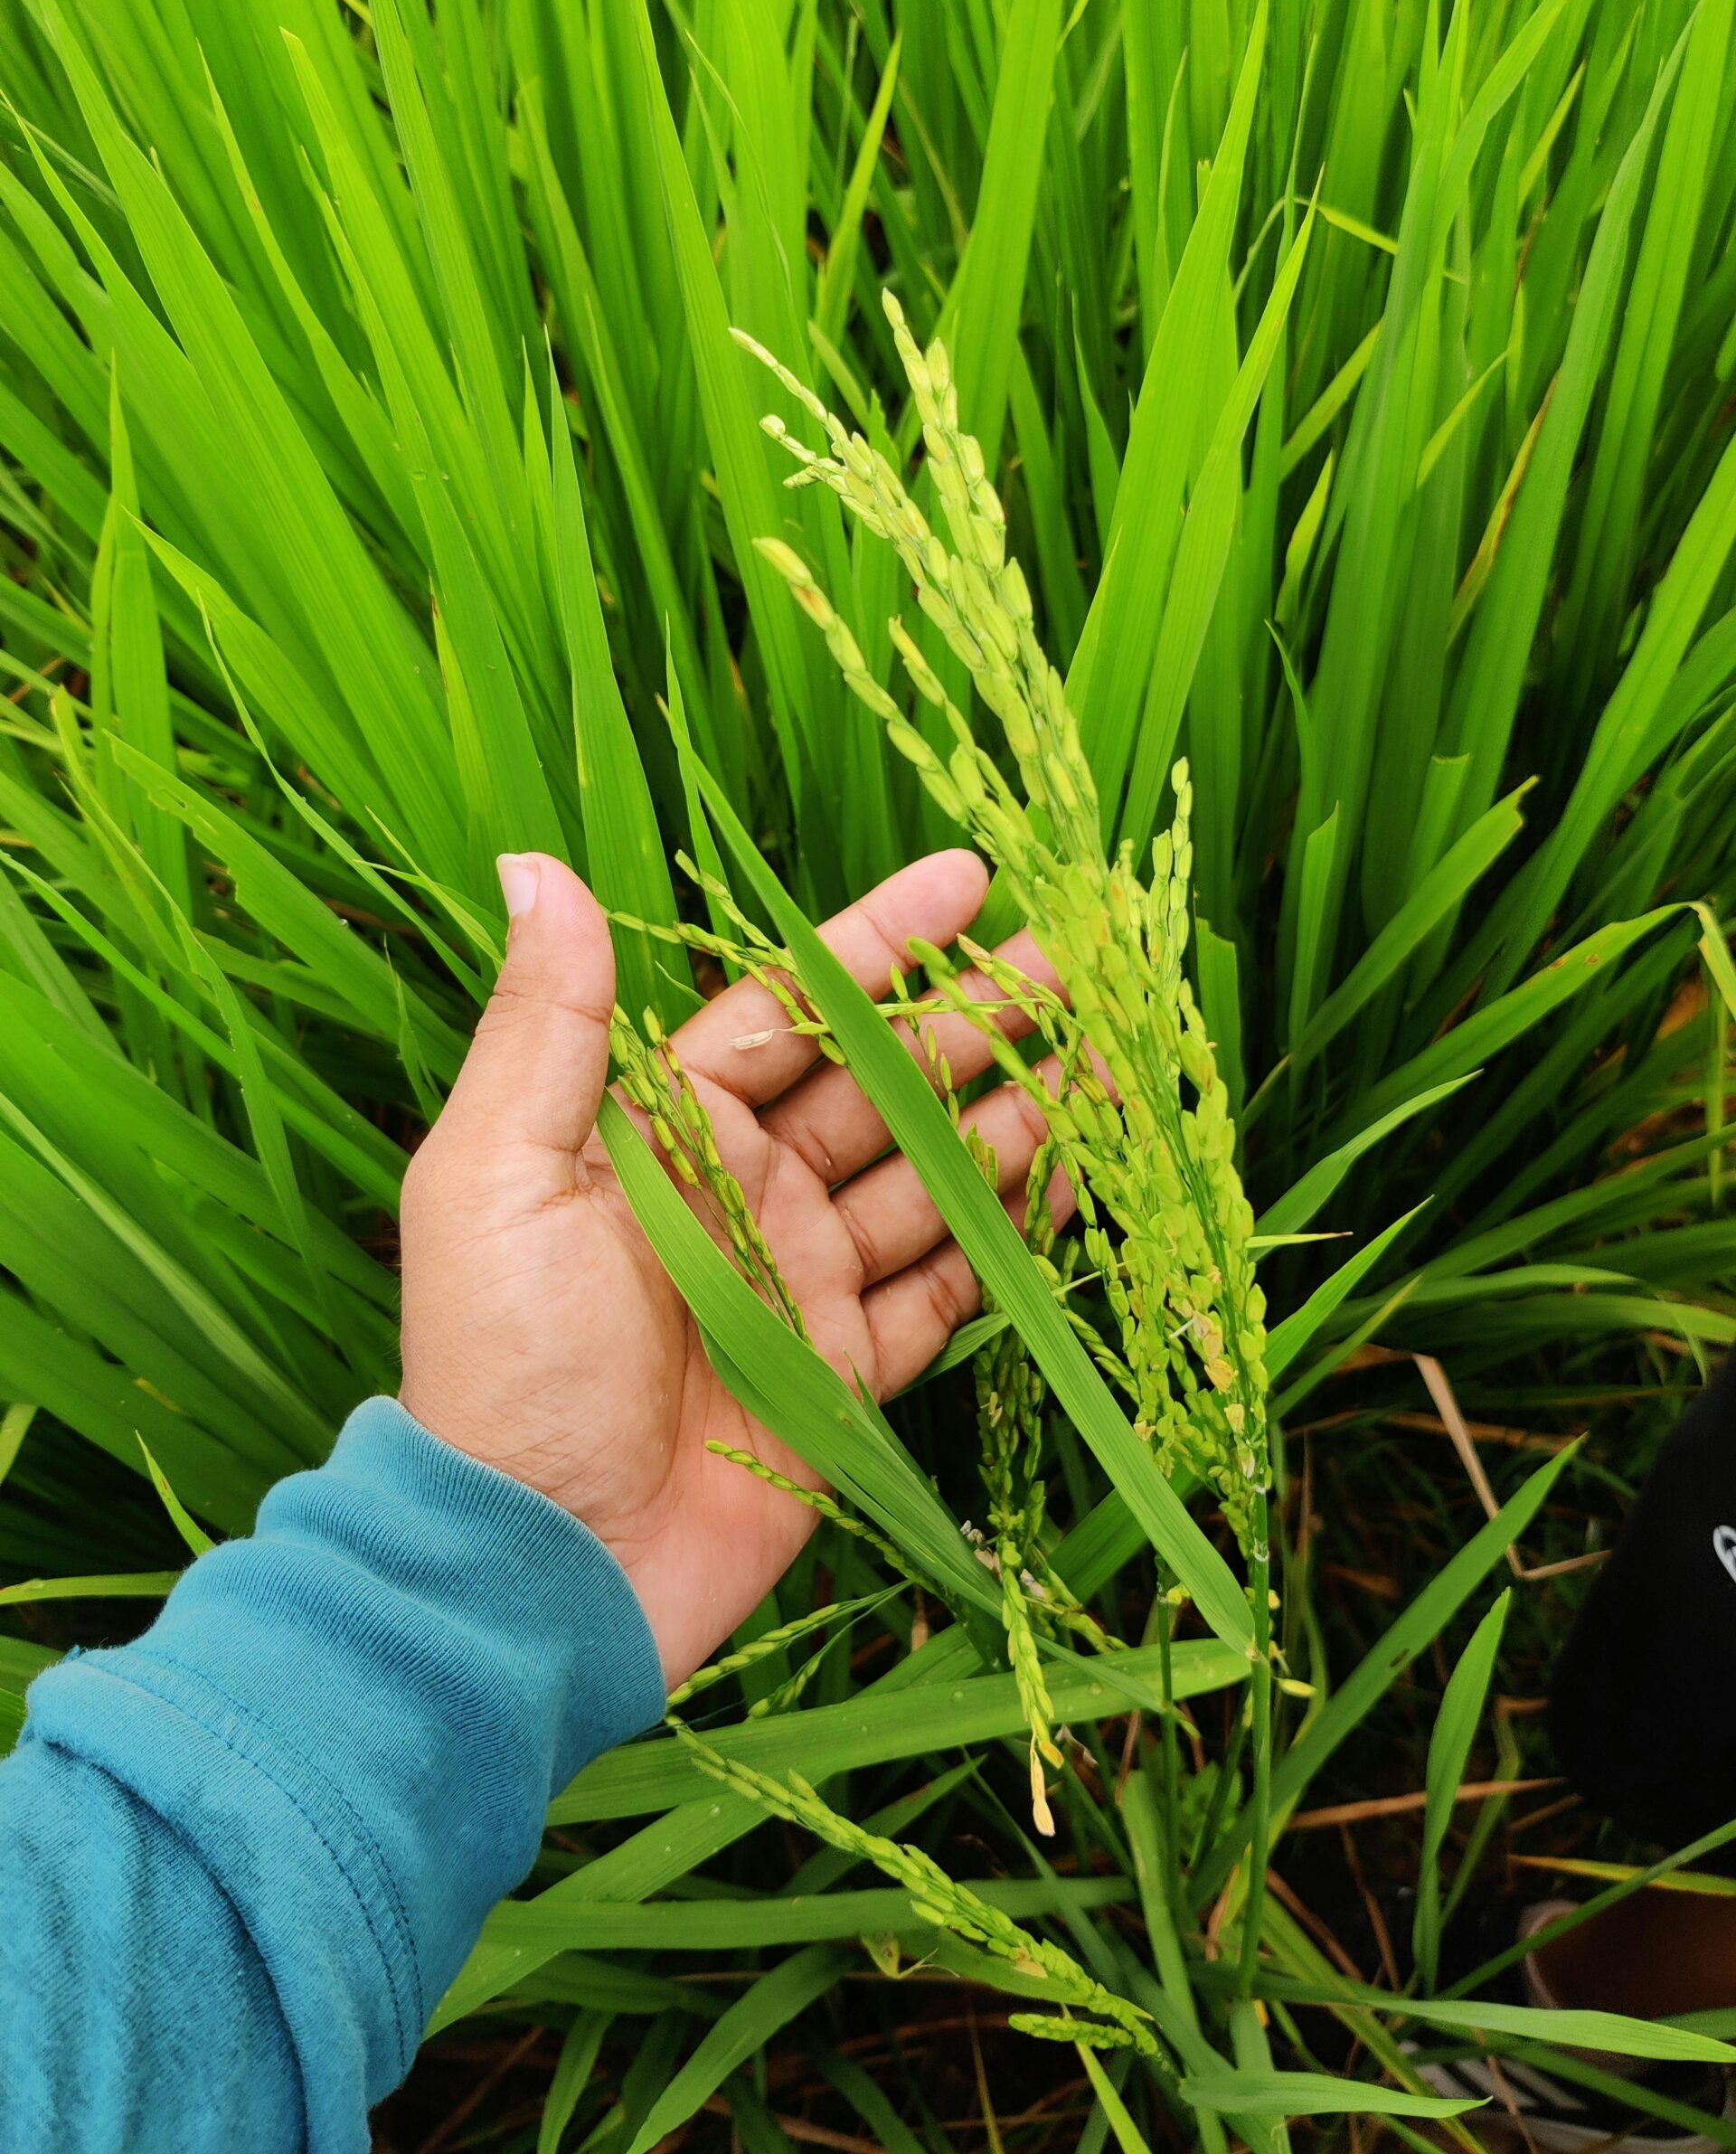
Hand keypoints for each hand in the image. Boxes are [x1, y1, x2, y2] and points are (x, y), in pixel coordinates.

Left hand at [398, 850, 1068, 1687]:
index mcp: (664, 1132)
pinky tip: (1071, 1178)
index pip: (791, 1010)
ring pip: (931, 1179)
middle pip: (882, 1085)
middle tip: (1075, 959)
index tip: (969, 879)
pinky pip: (946, 1291)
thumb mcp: (493, 1177)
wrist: (536, 1570)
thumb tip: (534, 867)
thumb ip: (542, 1026)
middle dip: (977, 1020)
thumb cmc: (500, 1364)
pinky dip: (1009, 1238)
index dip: (878, 944)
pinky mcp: (843, 1375)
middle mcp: (744, 1195)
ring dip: (1014, 1116)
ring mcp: (801, 1285)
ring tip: (1106, 1054)